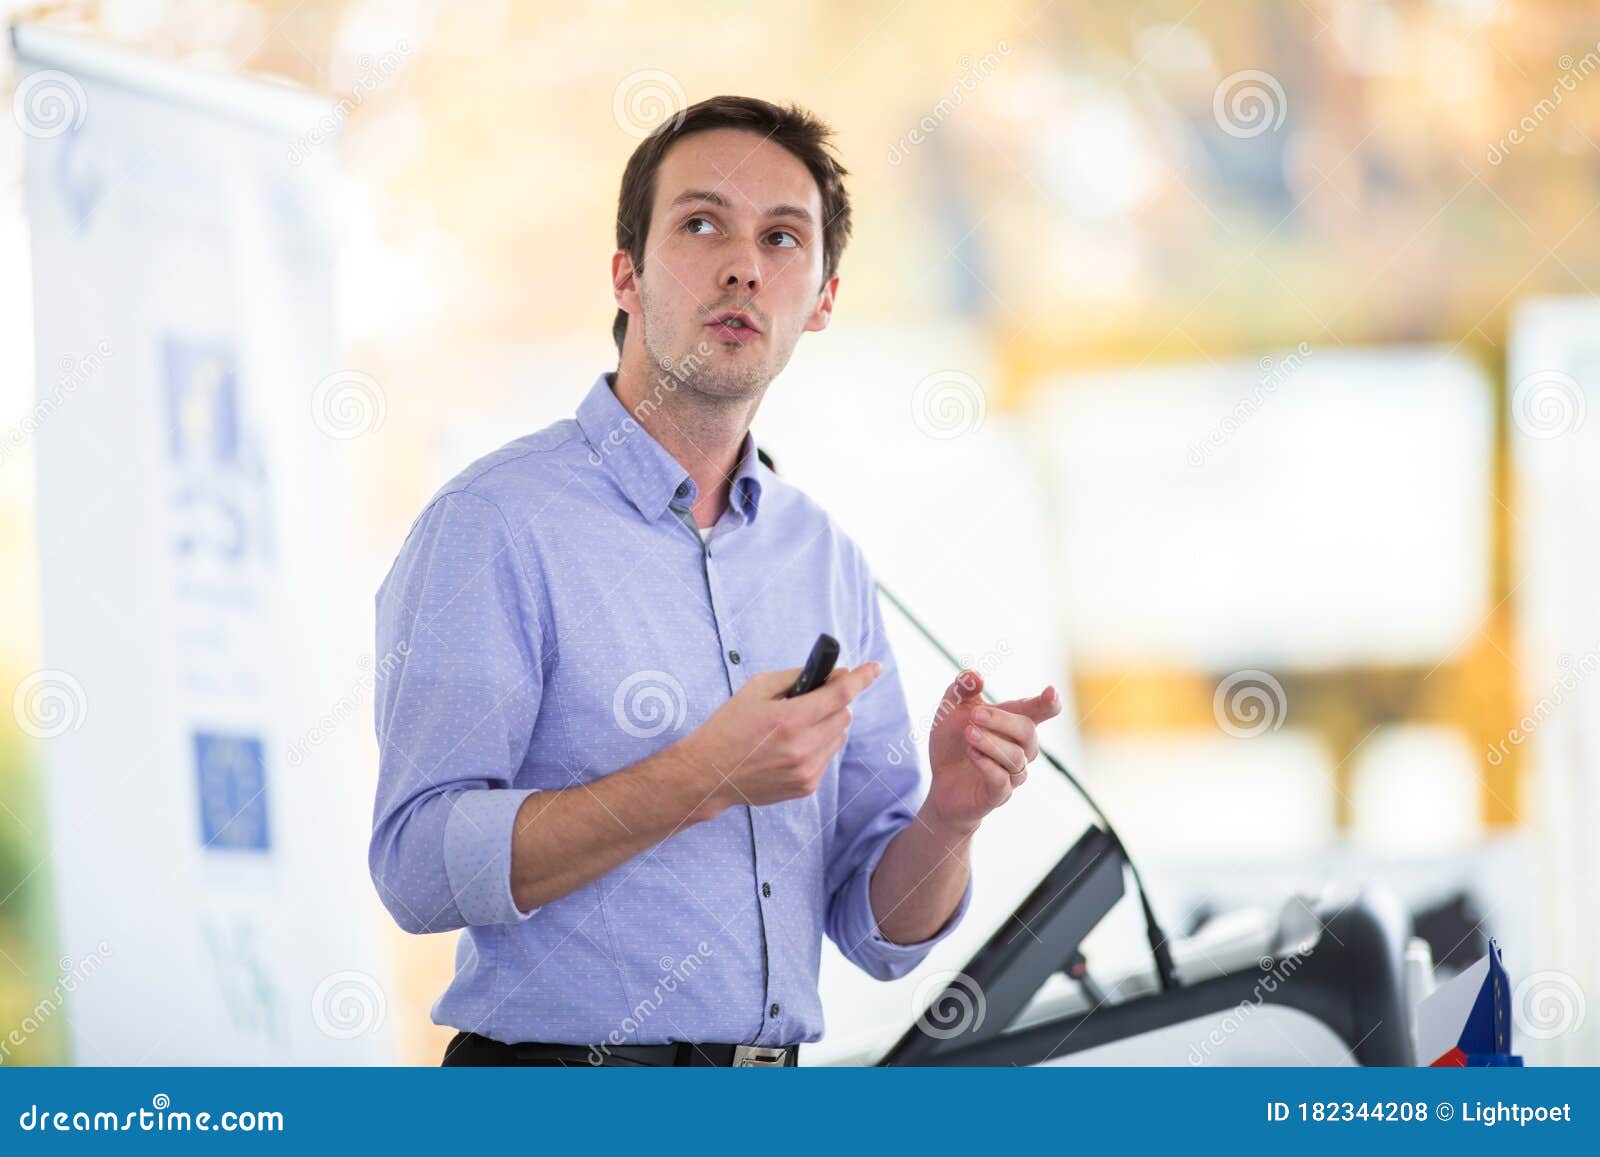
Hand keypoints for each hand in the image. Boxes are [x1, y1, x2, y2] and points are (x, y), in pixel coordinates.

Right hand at [672, 662, 881, 817]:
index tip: (875, 668)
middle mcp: (802, 747)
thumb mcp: (756, 689)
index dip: (862, 678)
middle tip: (814, 697)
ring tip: (798, 724)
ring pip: (839, 736)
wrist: (709, 775)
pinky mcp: (806, 786)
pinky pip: (827, 756)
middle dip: (834, 701)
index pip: (840, 694)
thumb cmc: (729, 727)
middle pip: (844, 714)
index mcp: (789, 719)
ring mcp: (806, 770)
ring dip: (828, 724)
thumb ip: (796, 677)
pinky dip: (818, 745)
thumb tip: (833, 674)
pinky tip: (792, 745)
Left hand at [924, 669, 1061, 833]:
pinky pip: (1002, 780)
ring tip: (968, 733)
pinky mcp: (997, 794)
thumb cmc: (953, 742)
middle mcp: (1020, 748)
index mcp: (1013, 723)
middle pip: (1028, 731)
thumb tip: (975, 675)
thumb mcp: (950, 709)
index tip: (1050, 692)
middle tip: (974, 715)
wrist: (940, 782)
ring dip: (990, 743)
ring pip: (1016, 757)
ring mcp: (1011, 773)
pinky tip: (971, 754)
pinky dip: (987, 765)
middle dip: (1002, 721)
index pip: (1041, 711)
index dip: (1049, 703)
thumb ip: (962, 689)